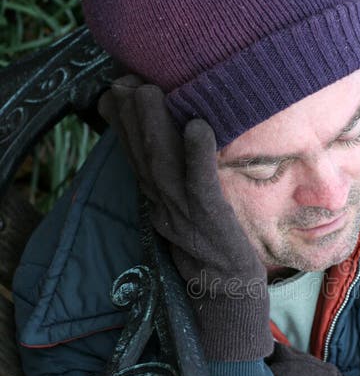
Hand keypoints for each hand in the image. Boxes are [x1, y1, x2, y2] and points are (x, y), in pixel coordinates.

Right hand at [99, 77, 271, 361]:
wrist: (228, 295)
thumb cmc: (215, 249)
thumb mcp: (188, 214)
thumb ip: (178, 181)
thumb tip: (178, 140)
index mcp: (157, 202)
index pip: (134, 157)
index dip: (123, 123)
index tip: (114, 88)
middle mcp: (163, 205)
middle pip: (141, 155)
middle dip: (130, 116)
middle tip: (124, 80)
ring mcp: (184, 213)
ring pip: (162, 164)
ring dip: (153, 125)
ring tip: (148, 90)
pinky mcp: (210, 219)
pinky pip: (200, 184)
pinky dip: (197, 154)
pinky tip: (197, 127)